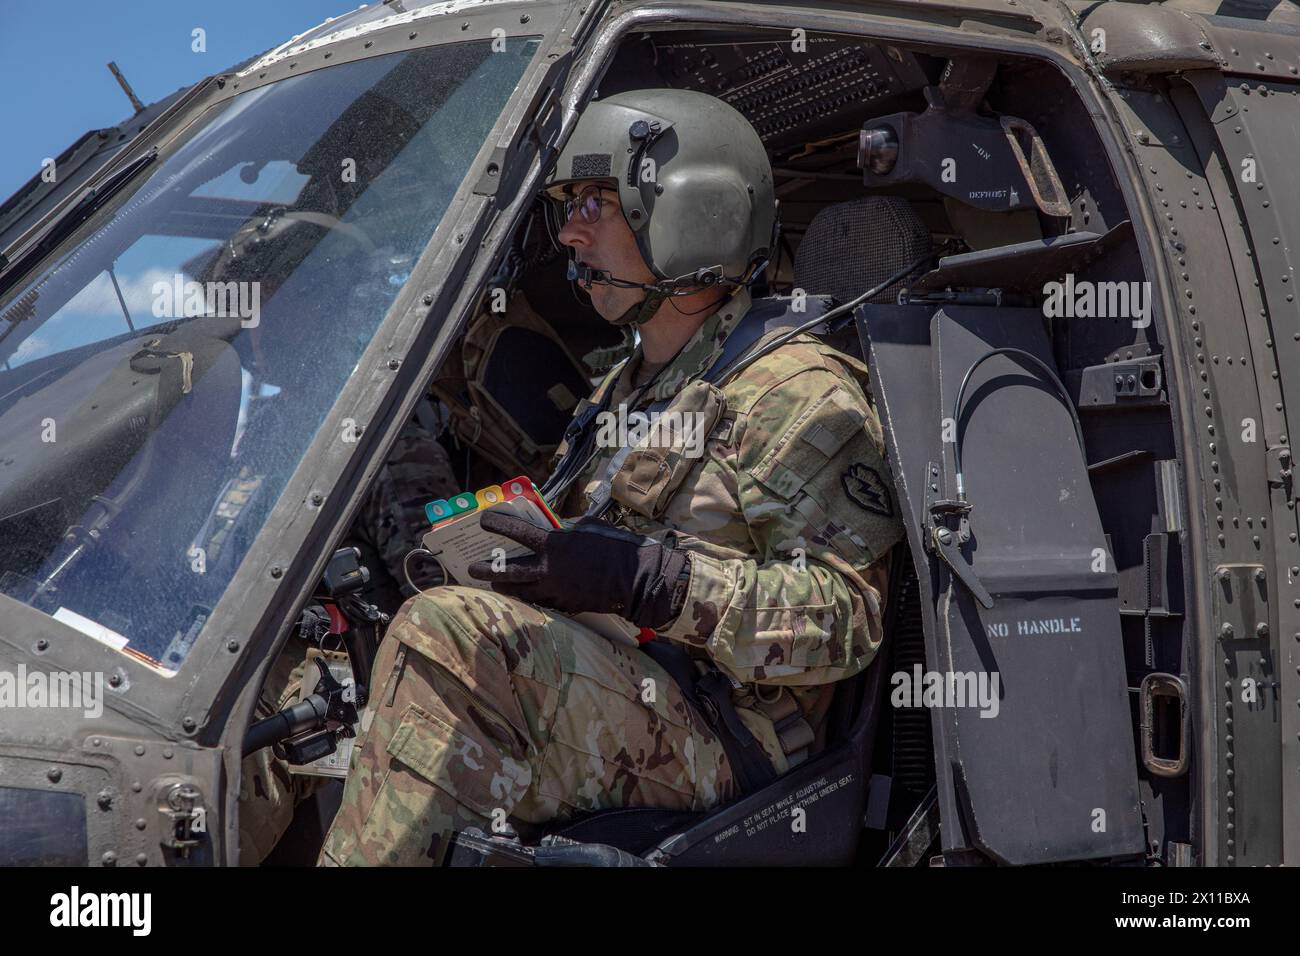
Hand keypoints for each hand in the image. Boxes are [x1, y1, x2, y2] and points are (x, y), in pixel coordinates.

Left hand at [466, 510, 690, 628]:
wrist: (635, 580)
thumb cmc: (615, 546)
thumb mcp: (588, 526)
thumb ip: (565, 527)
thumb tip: (552, 527)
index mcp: (554, 543)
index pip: (515, 531)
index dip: (496, 523)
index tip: (483, 519)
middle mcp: (548, 568)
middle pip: (506, 571)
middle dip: (486, 569)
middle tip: (472, 567)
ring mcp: (554, 590)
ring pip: (518, 591)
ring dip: (503, 586)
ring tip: (493, 583)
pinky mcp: (564, 604)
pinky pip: (539, 601)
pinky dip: (527, 597)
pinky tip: (522, 594)